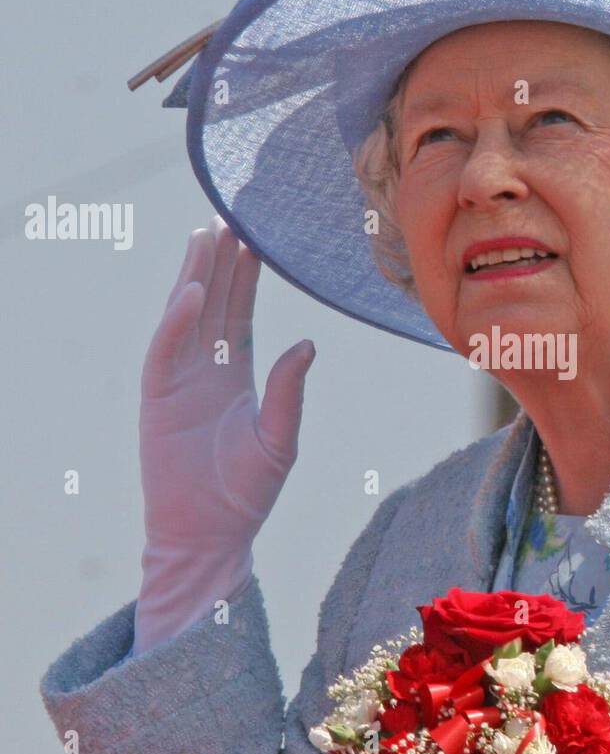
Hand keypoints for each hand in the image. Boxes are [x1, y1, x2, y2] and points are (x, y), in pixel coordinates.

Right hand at [139, 216, 314, 552]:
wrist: (210, 535)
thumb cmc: (247, 493)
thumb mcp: (280, 438)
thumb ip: (289, 390)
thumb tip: (308, 342)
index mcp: (237, 374)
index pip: (241, 313)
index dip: (246, 277)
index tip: (256, 239)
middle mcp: (206, 369)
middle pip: (213, 303)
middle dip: (220, 263)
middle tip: (231, 218)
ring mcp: (178, 380)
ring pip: (186, 316)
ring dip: (195, 277)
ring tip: (206, 235)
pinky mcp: (157, 398)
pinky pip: (166, 350)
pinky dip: (176, 320)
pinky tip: (191, 291)